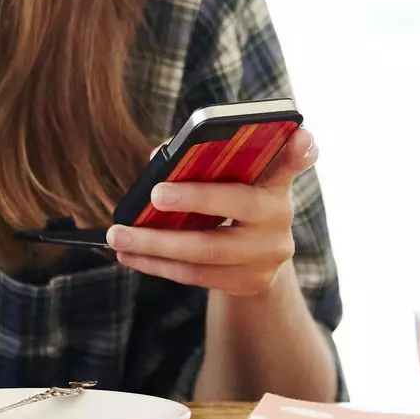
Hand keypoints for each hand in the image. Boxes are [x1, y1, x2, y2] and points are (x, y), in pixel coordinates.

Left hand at [107, 128, 319, 297]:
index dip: (300, 150)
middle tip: (153, 194)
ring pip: (207, 252)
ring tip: (118, 236)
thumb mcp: (230, 176)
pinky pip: (197, 276)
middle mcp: (280, 217)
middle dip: (192, 201)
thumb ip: (203, 159)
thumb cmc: (232, 197)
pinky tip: (131, 255)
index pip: (293, 160)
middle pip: (238, 206)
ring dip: (156, 245)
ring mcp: (268, 255)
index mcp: (276, 180)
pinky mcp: (251, 283)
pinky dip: (158, 265)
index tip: (301, 135)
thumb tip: (158, 158)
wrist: (256, 255)